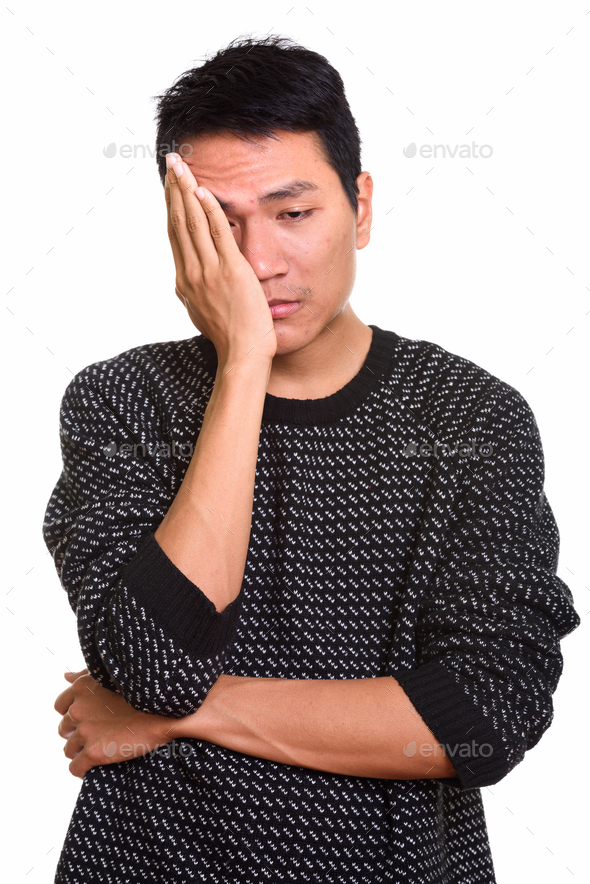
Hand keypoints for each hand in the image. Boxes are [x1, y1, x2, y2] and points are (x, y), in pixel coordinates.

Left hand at [54, 669, 177, 778]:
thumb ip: (85, 676)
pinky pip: (75, 768)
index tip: (86, 719)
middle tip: (98, 736)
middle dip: (77, 734)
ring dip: (81, 752)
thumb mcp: (110, 676)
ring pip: (69, 750)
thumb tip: (65, 677)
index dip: (72, 714)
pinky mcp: (94, 752)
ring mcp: (85, 731)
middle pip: (64, 729)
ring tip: (101, 751)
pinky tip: (97, 767)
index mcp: (82, 688)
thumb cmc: (143, 690)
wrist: (166, 711)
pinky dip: (84, 770)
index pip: (60, 706)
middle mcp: (79, 708)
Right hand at [165, 153, 276, 364]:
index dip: (171, 207)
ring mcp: (208, 272)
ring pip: (193, 223)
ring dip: (186, 190)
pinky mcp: (230, 271)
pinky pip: (217, 234)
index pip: (175, 235)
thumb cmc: (231, 339)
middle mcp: (191, 273)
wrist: (242, 355)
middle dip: (173, 190)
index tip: (169, 186)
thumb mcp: (205, 312)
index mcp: (185, 282)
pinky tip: (203, 191)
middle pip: (178, 222)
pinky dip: (209, 210)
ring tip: (180, 166)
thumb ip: (198, 292)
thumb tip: (191, 282)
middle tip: (170, 163)